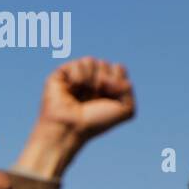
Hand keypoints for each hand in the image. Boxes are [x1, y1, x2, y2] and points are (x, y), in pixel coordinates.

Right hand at [16, 58, 134, 177]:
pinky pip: (76, 63)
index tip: (109, 97)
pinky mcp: (59, 75)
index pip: (118, 68)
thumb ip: (128, 87)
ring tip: (82, 92)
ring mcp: (74, 77)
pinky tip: (72, 88)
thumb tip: (105, 73)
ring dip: (90, 78)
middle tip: (93, 98)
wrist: (71, 128)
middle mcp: (89, 81)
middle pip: (104, 63)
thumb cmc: (95, 123)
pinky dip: (78, 77)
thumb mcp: (126, 109)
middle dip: (103, 80)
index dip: (117, 81)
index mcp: (105, 87)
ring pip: (90, 60)